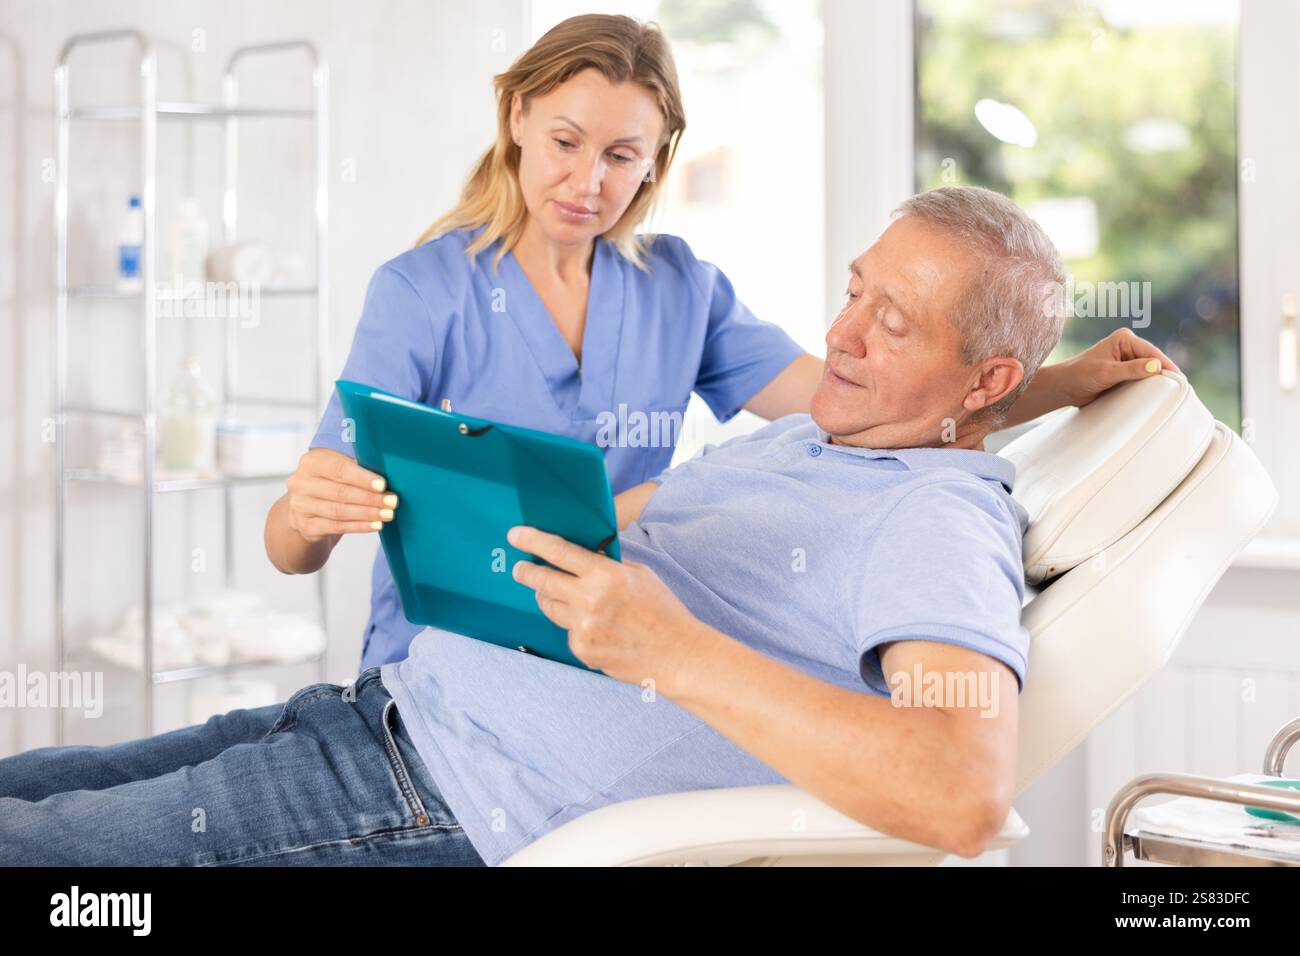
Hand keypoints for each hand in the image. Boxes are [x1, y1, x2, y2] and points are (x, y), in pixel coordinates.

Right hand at [284, 447, 397, 542]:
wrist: (307, 512)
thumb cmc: (332, 485)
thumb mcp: (338, 471)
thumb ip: (357, 469)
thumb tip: (390, 473)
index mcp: (311, 462)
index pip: (339, 469)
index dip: (362, 478)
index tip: (383, 485)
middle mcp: (300, 482)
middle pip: (341, 492)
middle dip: (370, 498)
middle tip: (392, 502)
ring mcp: (300, 506)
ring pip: (339, 511)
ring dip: (367, 514)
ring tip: (387, 514)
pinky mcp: (304, 526)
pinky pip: (336, 526)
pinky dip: (359, 526)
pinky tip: (375, 525)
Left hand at [507, 525, 705, 690]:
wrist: (677, 655)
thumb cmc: (663, 612)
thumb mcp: (639, 575)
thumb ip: (608, 566)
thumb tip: (581, 558)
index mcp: (605, 574)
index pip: (559, 551)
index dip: (533, 541)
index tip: (515, 535)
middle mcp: (589, 599)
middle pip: (542, 581)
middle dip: (526, 572)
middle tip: (519, 568)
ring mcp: (583, 627)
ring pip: (550, 607)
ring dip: (550, 598)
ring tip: (561, 596)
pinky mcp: (582, 650)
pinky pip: (567, 631)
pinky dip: (575, 626)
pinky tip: (596, 628)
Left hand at [1052, 328, 1181, 407]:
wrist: (1064, 387)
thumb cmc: (1080, 375)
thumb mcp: (1107, 372)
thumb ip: (1131, 369)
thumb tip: (1156, 365)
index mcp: (1124, 338)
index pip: (1151, 352)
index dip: (1166, 365)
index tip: (1179, 378)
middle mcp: (1127, 346)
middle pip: (1153, 360)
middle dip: (1165, 372)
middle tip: (1182, 388)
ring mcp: (1126, 360)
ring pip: (1149, 370)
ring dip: (1158, 380)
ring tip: (1175, 392)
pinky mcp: (1124, 372)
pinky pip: (1141, 378)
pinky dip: (1149, 385)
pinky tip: (1158, 393)